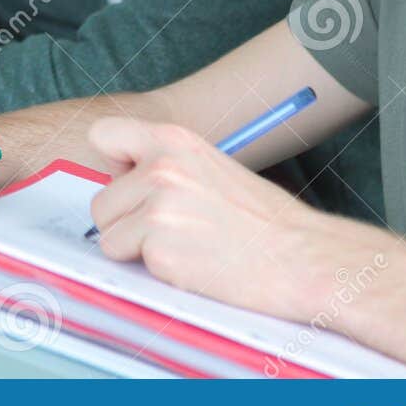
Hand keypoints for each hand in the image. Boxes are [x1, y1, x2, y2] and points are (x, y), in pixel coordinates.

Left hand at [87, 118, 341, 321]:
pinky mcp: (158, 246)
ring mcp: (157, 207)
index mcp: (174, 140)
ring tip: (184, 247)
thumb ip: (165, 167)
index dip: (113, 167)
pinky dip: (151, 270)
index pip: (103, 135)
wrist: (305, 259)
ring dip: (136, 249)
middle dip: (126, 222)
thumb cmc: (264, 222)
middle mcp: (160, 167)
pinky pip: (125, 261)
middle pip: (101, 200)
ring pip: (108, 235)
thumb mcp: (211, 169)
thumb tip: (122, 181)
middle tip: (173, 231)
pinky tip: (191, 264)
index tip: (132, 187)